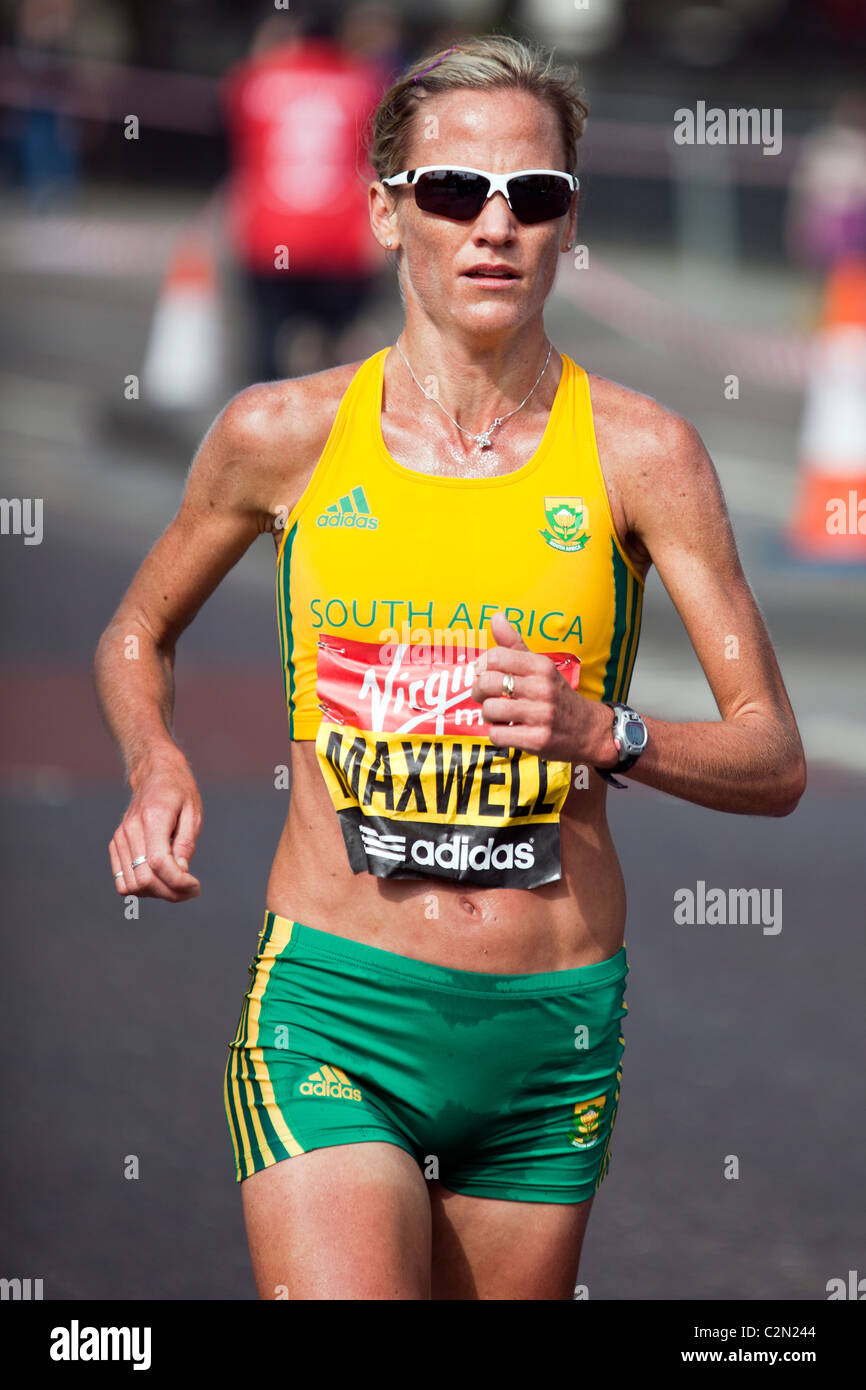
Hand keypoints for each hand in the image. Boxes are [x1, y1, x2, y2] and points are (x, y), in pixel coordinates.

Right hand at [108, 750, 202, 900]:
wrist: (153, 773)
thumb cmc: (179, 791)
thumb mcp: (193, 812)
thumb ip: (186, 843)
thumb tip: (181, 873)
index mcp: (154, 817)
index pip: (158, 863)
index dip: (178, 882)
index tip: (195, 885)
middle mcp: (131, 830)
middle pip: (144, 879)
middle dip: (171, 892)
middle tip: (191, 889)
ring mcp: (120, 838)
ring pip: (132, 885)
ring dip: (157, 893)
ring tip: (177, 886)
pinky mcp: (116, 845)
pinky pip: (122, 881)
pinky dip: (142, 889)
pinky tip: (161, 881)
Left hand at [471, 611, 611, 763]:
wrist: (589, 730)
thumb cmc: (556, 695)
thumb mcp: (540, 666)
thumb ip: (514, 644)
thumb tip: (496, 616)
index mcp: (541, 666)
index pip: (495, 657)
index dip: (482, 667)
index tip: (485, 674)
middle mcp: (542, 688)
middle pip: (488, 683)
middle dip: (479, 692)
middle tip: (485, 697)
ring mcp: (541, 715)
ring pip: (490, 710)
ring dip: (488, 715)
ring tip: (499, 715)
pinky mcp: (538, 740)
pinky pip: (497, 735)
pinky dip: (497, 733)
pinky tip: (509, 730)